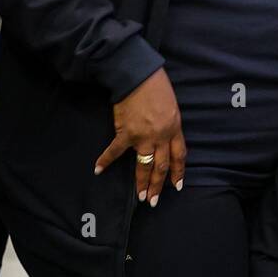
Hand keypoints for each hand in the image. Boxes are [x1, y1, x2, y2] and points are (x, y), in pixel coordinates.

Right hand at [94, 67, 185, 206]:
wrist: (137, 76)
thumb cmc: (156, 86)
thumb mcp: (171, 106)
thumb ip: (169, 125)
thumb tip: (164, 137)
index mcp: (174, 128)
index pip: (179, 155)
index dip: (178, 172)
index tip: (177, 186)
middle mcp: (161, 135)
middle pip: (161, 165)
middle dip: (158, 185)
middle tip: (153, 200)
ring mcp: (143, 136)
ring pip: (144, 165)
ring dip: (141, 182)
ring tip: (140, 196)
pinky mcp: (125, 133)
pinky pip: (115, 151)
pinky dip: (105, 160)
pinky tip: (98, 169)